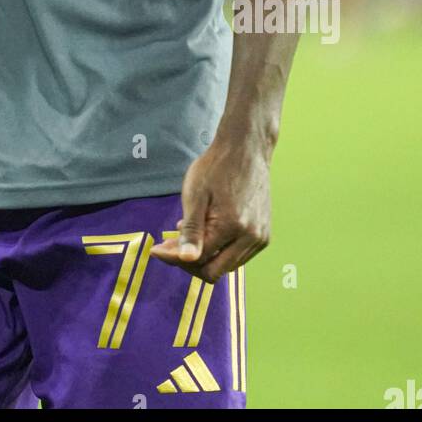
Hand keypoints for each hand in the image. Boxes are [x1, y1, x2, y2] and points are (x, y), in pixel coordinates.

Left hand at [149, 138, 270, 281]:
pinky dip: (221, 251)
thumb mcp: (195, 195)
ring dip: (205, 257)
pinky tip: (206, 232)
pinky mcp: (264, 235)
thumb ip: (192, 230)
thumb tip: (186, 259)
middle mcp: (251, 238)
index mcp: (233, 227)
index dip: (175, 258)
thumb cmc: (216, 167)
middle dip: (189, 262)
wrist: (246, 149)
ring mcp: (260, 238)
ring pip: (227, 266)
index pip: (199, 260)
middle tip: (170, 246)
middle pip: (214, 271)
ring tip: (187, 235)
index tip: (157, 250)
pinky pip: (239, 256)